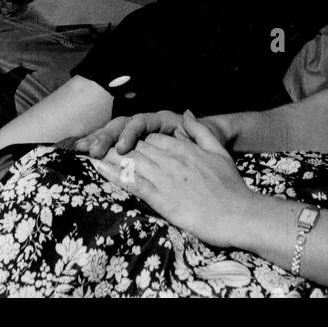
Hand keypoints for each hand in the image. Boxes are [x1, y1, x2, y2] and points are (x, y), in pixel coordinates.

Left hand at [90, 111, 257, 247]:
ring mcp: (166, 177)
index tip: (120, 143)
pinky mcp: (162, 198)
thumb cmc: (231, 186)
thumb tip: (187, 112)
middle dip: (115, 144)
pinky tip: (99, 167)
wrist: (238, 214)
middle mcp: (172, 159)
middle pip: (137, 146)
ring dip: (108, 155)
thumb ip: (201, 130)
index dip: (135, 140)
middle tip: (93, 144)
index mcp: (184, 148)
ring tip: (88, 151)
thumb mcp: (219, 151)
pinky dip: (114, 173)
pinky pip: (134, 182)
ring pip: (132, 160)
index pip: (152, 137)